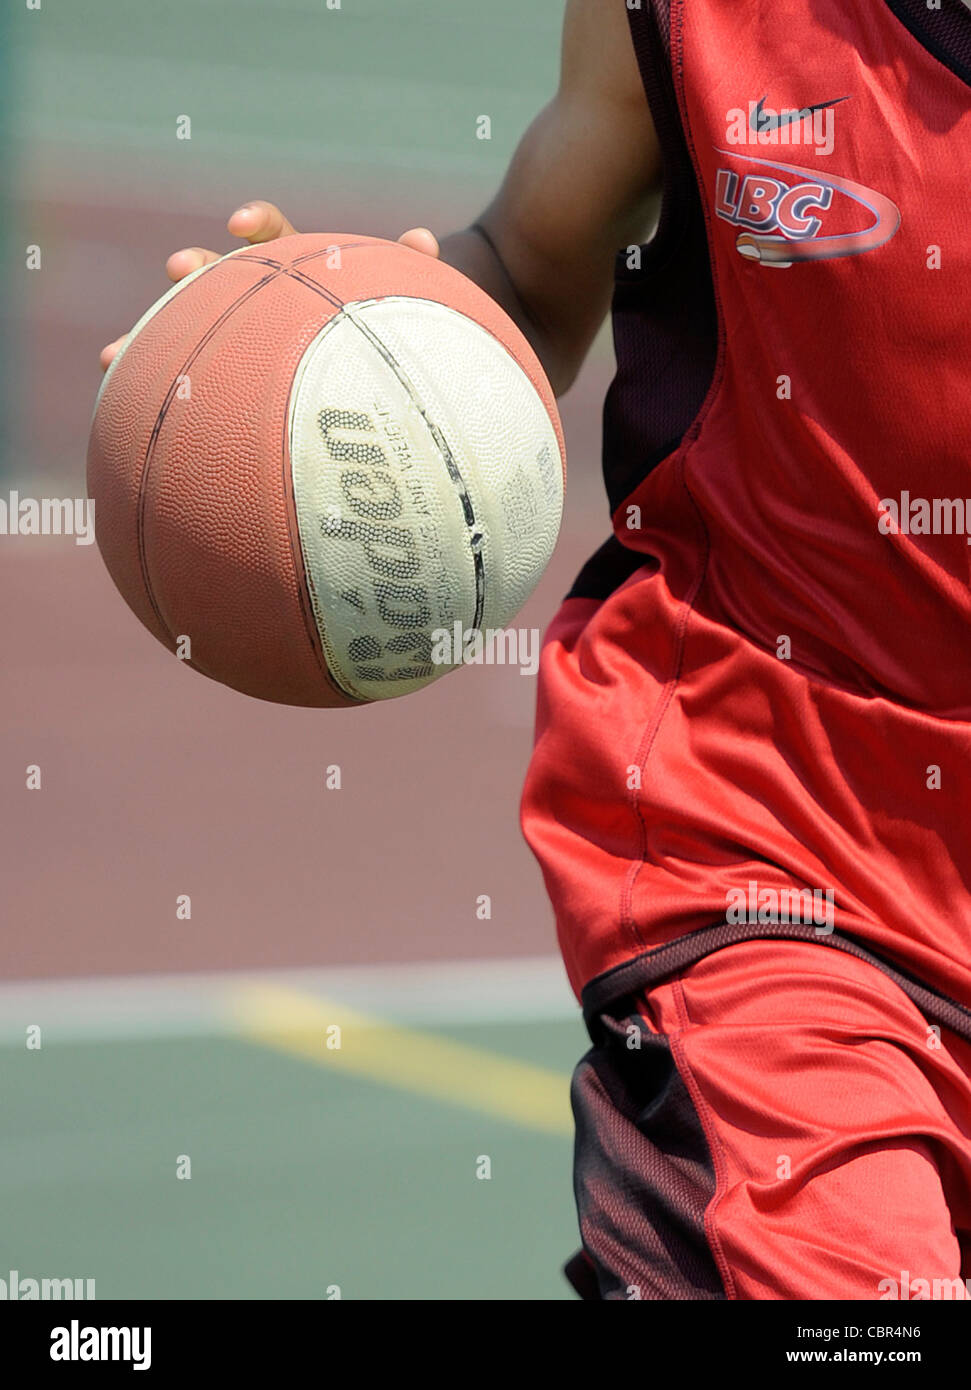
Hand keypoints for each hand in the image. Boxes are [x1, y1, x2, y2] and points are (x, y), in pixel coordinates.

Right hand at [99, 201, 439, 370]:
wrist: (392, 347)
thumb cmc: (398, 317)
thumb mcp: (410, 294)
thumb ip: (415, 267)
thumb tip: (422, 239)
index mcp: (300, 269)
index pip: (275, 236)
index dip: (257, 226)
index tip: (239, 225)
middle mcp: (263, 298)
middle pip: (220, 279)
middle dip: (197, 274)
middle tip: (178, 268)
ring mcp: (245, 334)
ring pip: (188, 335)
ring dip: (147, 343)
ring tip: (110, 358)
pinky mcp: (236, 376)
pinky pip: (194, 391)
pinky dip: (156, 397)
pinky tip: (125, 416)